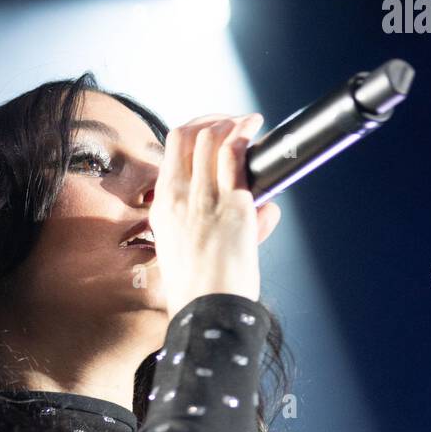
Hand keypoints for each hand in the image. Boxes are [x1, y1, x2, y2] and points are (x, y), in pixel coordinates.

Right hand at [148, 112, 280, 322]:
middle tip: (232, 123)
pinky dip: (245, 133)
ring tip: (249, 122)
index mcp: (163, 208)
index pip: (171, 151)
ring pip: (211, 138)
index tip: (212, 131)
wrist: (206, 311)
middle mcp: (178, 197)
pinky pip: (234, 154)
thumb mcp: (192, 252)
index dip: (194, 131)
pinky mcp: (232, 205)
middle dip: (212, 120)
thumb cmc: (200, 291)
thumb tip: (266, 208)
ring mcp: (204, 198)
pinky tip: (255, 126)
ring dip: (232, 122)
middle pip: (188, 135)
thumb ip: (221, 225)